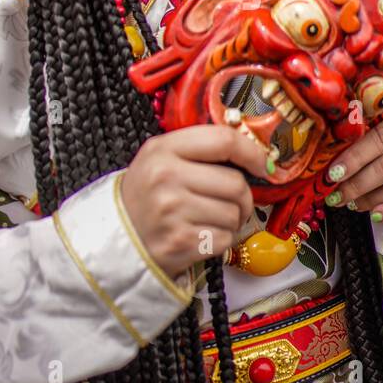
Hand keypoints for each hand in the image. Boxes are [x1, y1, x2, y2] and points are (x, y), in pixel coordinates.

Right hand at [120, 125, 271, 280]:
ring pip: (234, 213)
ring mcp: (172, 212)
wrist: (119, 235)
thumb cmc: (148, 194)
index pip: (223, 140)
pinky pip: (225, 238)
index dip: (252, 152)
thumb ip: (201, 148)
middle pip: (235, 183)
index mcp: (163, 150)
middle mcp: (166, 177)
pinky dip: (221, 240)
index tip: (263, 164)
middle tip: (232, 202)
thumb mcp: (161, 157)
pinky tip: (202, 235)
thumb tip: (256, 154)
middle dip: (244, 197)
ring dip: (232, 220)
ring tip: (210, 219)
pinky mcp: (180, 242)